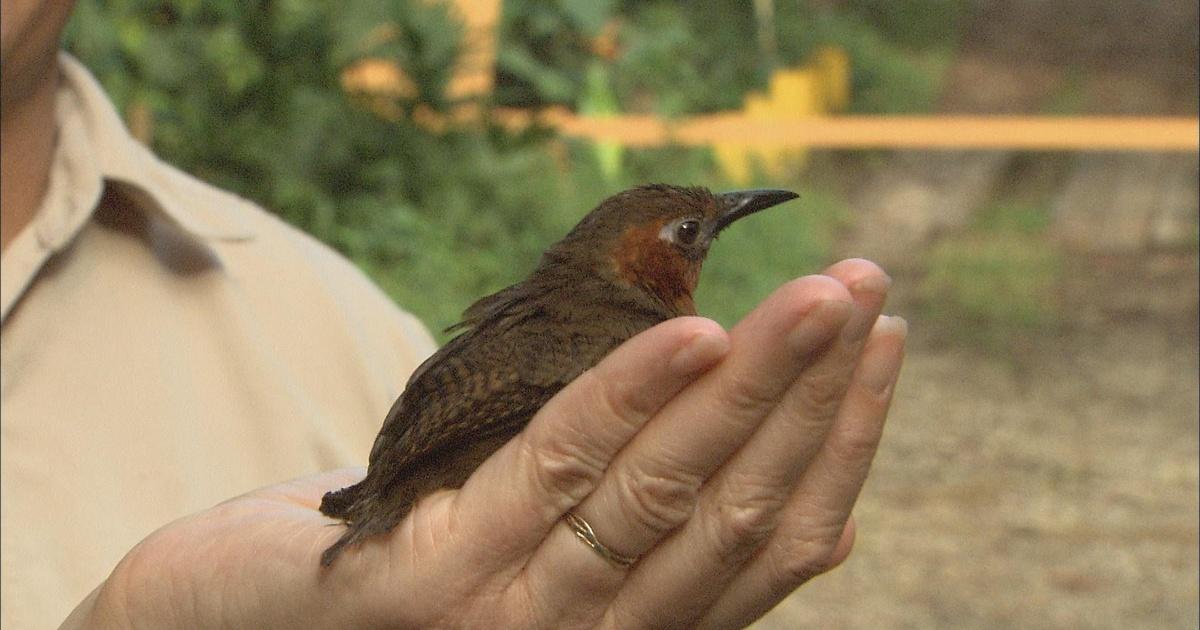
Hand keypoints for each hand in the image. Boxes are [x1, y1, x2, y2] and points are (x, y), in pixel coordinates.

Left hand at [64, 259, 904, 628]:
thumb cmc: (406, 563)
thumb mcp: (537, 543)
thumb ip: (632, 519)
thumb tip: (759, 440)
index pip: (771, 548)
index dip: (842, 446)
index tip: (882, 349)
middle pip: (735, 516)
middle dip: (817, 395)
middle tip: (869, 286)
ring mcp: (513, 625)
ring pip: (666, 498)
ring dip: (757, 385)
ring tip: (820, 292)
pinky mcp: (427, 585)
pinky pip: (555, 479)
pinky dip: (633, 399)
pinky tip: (696, 334)